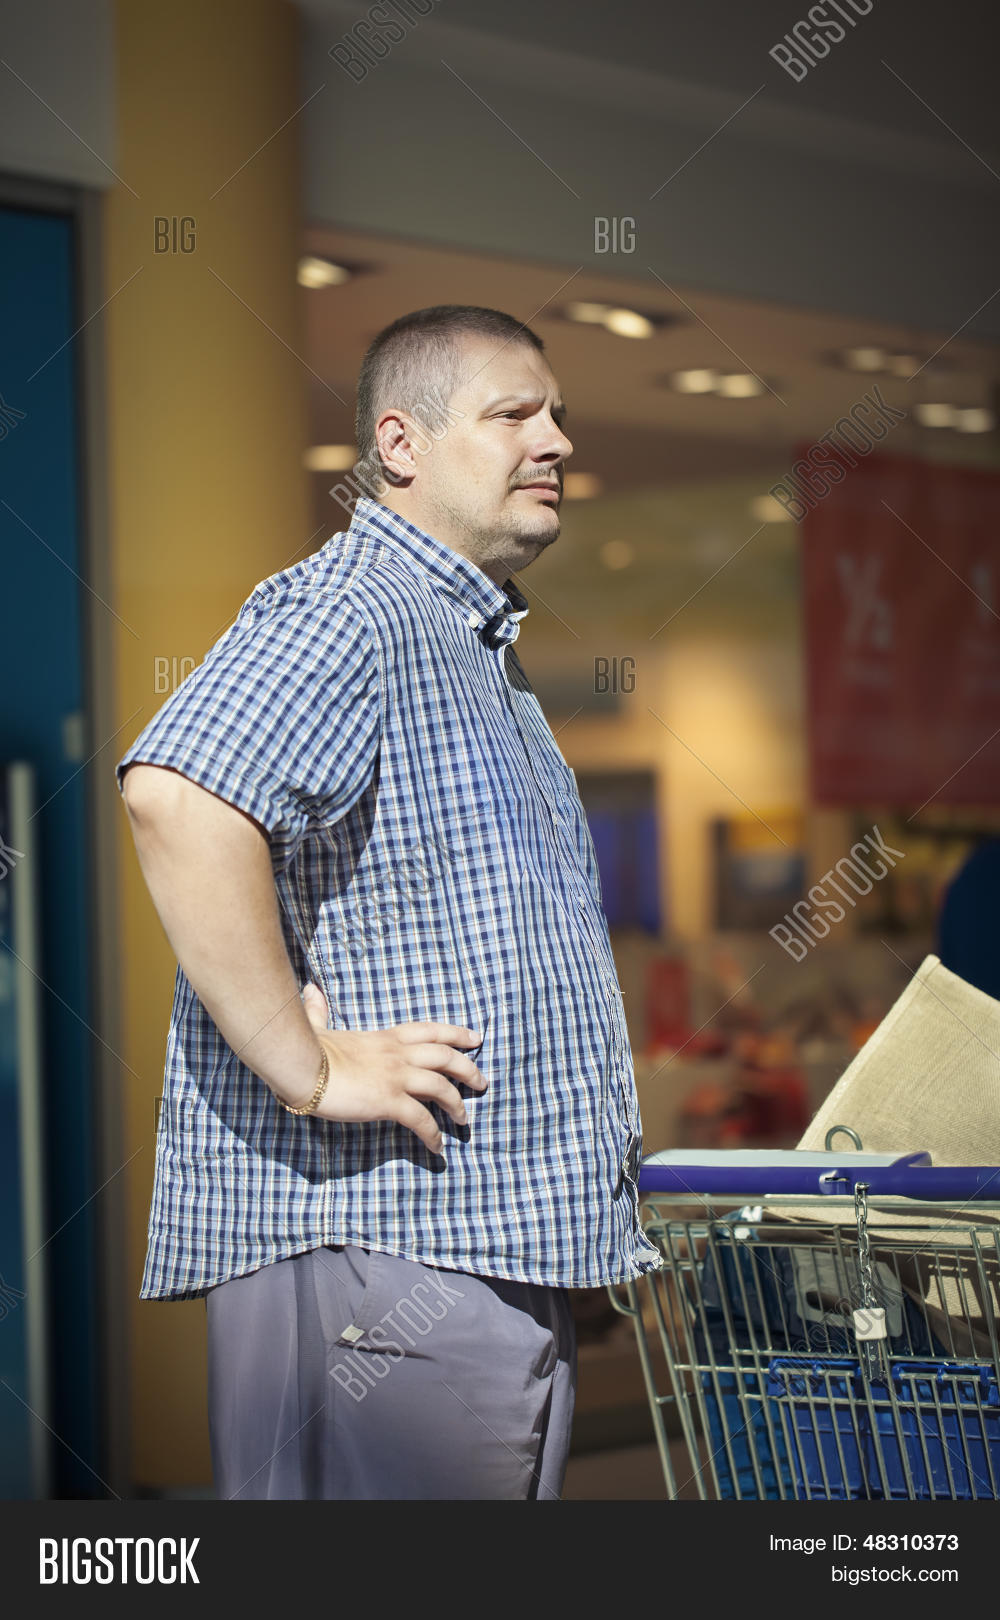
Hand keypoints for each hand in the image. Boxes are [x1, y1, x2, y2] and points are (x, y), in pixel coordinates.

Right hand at [295, 982, 487, 1154]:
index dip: (456, 1033)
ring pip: (441, 1088)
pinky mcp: (388, 1101)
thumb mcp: (318, 1025)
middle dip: (468, 1069)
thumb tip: (310, 991)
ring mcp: (396, 1077)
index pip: (430, 1031)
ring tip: (465, 1119)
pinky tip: (437, 1147)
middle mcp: (398, 1055)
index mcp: (386, 1037)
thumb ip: (318, 1011)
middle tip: (482, 1082)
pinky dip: (433, 1134)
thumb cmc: (307, 1047)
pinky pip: (420, 1119)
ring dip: (457, 1104)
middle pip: (446, 1057)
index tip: (475, 1038)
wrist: (301, 1065)